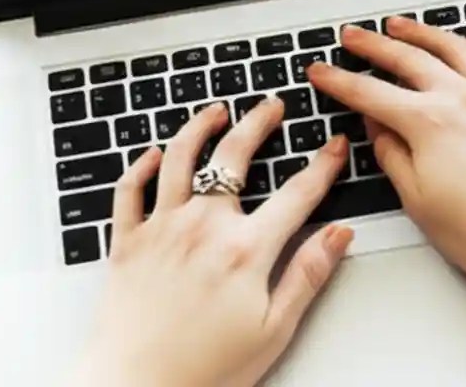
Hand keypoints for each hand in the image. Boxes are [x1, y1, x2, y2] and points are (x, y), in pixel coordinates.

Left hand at [70, 99, 352, 386]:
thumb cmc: (203, 371)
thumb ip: (308, 275)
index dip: (322, 164)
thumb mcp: (273, 329)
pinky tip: (153, 153)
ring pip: (180, 158)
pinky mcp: (127, 243)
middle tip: (272, 106)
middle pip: (235, 156)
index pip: (297, 192)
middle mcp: (203, 228)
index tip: (334, 145)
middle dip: (258, 123)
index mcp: (246, 250)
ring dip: (199, 127)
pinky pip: (130, 190)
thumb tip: (338, 235)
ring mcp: (161, 230)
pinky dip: (140, 165)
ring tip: (215, 111)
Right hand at [307, 18, 465, 300]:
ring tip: (402, 25)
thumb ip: (393, 156)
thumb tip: (377, 127)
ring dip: (423, 33)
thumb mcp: (420, 203)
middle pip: (409, 59)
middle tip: (353, 36)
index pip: (370, 93)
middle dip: (374, 45)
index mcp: (430, 124)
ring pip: (456, 48)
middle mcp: (464, 100)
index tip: (321, 71)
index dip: (339, 81)